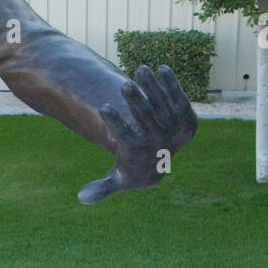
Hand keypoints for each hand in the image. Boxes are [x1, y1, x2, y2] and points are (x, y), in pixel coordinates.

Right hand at [78, 65, 196, 204]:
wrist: (159, 162)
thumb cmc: (132, 166)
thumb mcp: (117, 178)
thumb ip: (102, 188)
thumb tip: (81, 199)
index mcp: (143, 159)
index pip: (129, 141)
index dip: (116, 124)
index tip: (102, 107)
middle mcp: (163, 147)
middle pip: (149, 121)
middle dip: (137, 102)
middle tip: (123, 85)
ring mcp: (176, 133)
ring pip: (165, 107)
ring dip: (153, 88)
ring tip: (141, 69)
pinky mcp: (187, 120)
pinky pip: (180, 100)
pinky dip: (172, 85)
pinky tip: (163, 68)